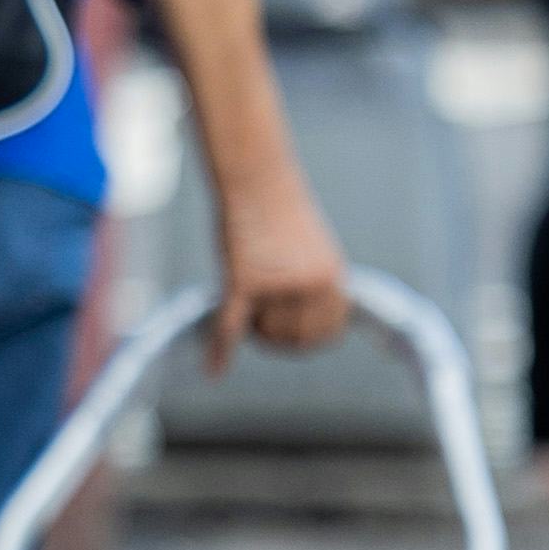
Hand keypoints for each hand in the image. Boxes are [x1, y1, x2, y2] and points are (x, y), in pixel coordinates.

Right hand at [206, 172, 351, 370]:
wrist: (256, 177)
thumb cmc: (281, 211)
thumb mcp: (313, 250)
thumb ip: (315, 288)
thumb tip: (306, 323)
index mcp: (334, 278)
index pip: (329, 333)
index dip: (309, 338)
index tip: (292, 333)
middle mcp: (312, 285)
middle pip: (297, 340)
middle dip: (278, 336)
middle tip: (261, 318)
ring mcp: (278, 284)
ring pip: (265, 334)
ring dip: (255, 328)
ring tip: (249, 302)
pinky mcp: (241, 279)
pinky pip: (231, 326)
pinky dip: (221, 350)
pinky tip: (214, 372)